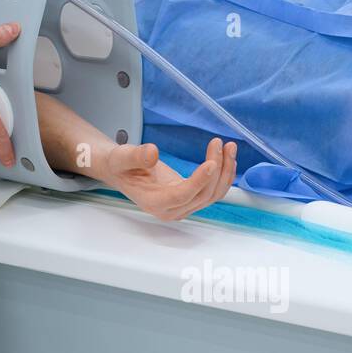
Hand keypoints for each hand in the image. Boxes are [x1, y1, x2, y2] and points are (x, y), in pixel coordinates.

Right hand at [101, 137, 237, 220]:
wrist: (123, 172)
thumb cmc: (122, 166)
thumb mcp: (122, 157)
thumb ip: (136, 156)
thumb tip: (152, 152)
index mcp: (154, 203)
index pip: (182, 195)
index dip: (199, 181)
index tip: (212, 162)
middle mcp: (172, 210)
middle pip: (203, 195)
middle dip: (217, 168)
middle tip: (219, 143)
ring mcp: (183, 207)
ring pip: (213, 195)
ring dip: (225, 172)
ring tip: (229, 147)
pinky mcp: (191, 199)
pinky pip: (213, 192)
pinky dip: (224, 176)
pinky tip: (228, 158)